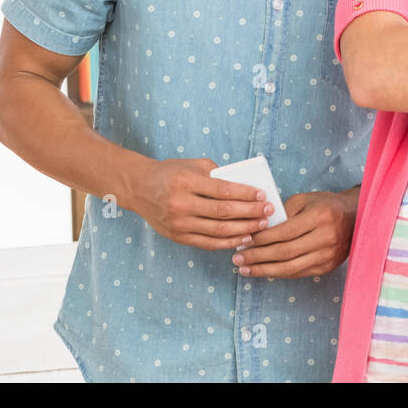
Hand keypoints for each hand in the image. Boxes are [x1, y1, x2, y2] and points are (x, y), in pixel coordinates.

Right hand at [129, 157, 274, 249]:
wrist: (139, 188)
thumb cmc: (170, 173)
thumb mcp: (192, 164)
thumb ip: (217, 174)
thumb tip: (245, 187)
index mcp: (186, 182)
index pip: (223, 191)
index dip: (246, 195)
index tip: (262, 195)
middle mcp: (181, 204)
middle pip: (224, 212)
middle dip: (250, 212)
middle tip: (268, 211)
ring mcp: (179, 223)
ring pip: (218, 231)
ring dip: (244, 229)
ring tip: (261, 225)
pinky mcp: (178, 237)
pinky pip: (208, 243)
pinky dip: (228, 242)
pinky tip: (243, 238)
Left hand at [232, 190, 358, 278]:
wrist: (355, 218)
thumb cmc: (325, 205)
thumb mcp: (304, 200)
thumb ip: (282, 213)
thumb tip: (257, 230)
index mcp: (320, 217)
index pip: (285, 232)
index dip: (262, 238)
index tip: (243, 240)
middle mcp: (326, 238)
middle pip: (285, 252)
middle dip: (258, 257)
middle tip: (238, 257)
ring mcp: (328, 256)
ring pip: (290, 268)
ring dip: (264, 270)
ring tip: (245, 268)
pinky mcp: (327, 267)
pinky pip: (298, 274)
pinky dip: (278, 273)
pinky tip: (264, 271)